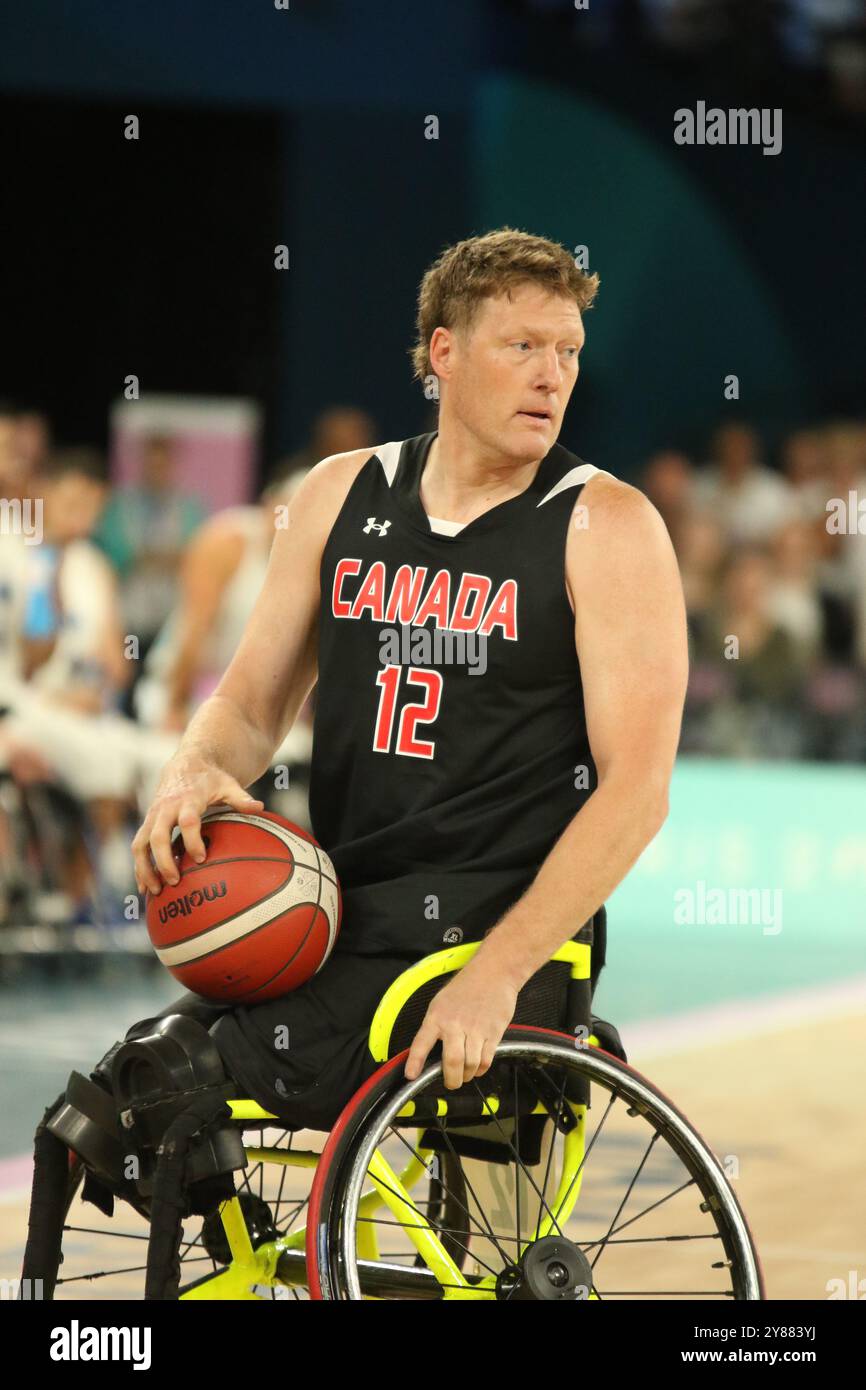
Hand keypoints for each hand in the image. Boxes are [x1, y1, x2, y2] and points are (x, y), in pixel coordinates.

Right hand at [132, 755, 263, 895]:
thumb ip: (241, 798)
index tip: (200, 859)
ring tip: (155, 892)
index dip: (193, 840)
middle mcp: (165, 809)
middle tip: (175, 881)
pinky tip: (144, 888)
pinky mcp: (147, 824)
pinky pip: (138, 847)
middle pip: (157, 836)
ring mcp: (153, 817)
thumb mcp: (228, 785)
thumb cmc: (210, 779)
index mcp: (187, 799)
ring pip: (140, 844)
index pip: (188, 821)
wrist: (184, 766)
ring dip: (144, 869)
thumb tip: (259, 807)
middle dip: (163, 860)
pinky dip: (139, 867)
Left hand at [404, 963, 518, 1089]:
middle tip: (450, 1083)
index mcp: (437, 1016)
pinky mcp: (493, 1033)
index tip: (411, 1075)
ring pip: (470, 1065)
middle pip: (452, 1062)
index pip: (421, 1043)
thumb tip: (430, 1051)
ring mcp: (475, 1029)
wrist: (494, 972)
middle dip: (451, 1080)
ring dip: (467, 1075)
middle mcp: (455, 1024)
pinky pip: (486, 1060)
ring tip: (465, 1074)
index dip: (415, 1062)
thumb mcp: (442, 1001)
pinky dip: (481, 1069)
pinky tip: (478, 1066)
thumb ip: (436, 1025)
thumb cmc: (467, 986)